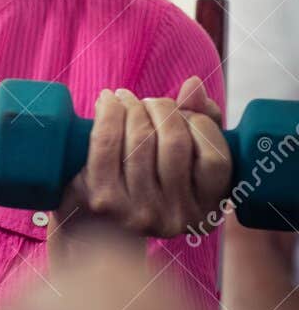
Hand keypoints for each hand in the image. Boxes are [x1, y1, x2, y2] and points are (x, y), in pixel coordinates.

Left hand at [52, 78, 228, 254]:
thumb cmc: (147, 180)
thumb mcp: (185, 159)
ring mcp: (139, 213)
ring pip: (141, 140)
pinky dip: (108, 114)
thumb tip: (193, 86)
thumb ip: (202, 121)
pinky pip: (107, 143)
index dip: (198, 122)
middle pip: (175, 142)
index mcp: (207, 209)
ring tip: (126, 99)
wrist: (92, 222)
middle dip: (161, 108)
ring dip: (133, 107)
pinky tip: (109, 102)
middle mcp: (177, 217)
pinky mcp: (103, 201)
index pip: (215, 156)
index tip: (182, 110)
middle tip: (148, 101)